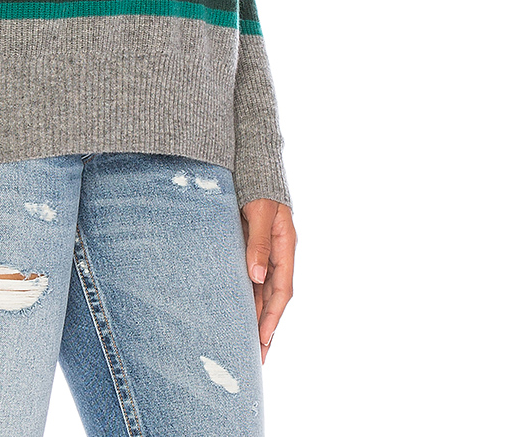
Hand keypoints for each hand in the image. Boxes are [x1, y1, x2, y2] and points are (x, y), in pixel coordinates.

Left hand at [239, 198, 295, 362]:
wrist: (252, 167)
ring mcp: (265, 253)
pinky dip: (246, 297)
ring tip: (246, 342)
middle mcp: (277, 254)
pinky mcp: (251, 249)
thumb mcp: (260, 213)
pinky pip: (250, 279)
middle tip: (257, 355)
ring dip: (256, 315)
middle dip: (266, 326)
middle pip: (273, 297)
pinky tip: (237, 311)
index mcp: (285, 247)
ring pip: (262, 291)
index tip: (264, 339)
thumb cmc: (257, 187)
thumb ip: (258, 243)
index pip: (282, 290)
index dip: (273, 316)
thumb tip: (257, 276)